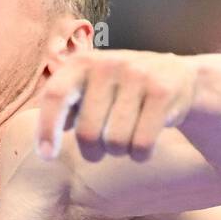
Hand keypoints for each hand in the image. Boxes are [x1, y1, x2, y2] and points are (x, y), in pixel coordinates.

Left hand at [35, 50, 197, 162]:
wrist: (176, 76)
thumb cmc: (120, 90)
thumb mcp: (90, 89)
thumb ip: (65, 108)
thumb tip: (44, 145)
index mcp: (82, 63)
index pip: (55, 96)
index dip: (46, 129)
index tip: (46, 156)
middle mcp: (108, 64)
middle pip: (88, 132)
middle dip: (93, 152)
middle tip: (101, 149)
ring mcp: (137, 75)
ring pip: (116, 142)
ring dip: (119, 152)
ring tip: (126, 139)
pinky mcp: (162, 92)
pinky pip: (142, 144)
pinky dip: (140, 155)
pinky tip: (143, 146)